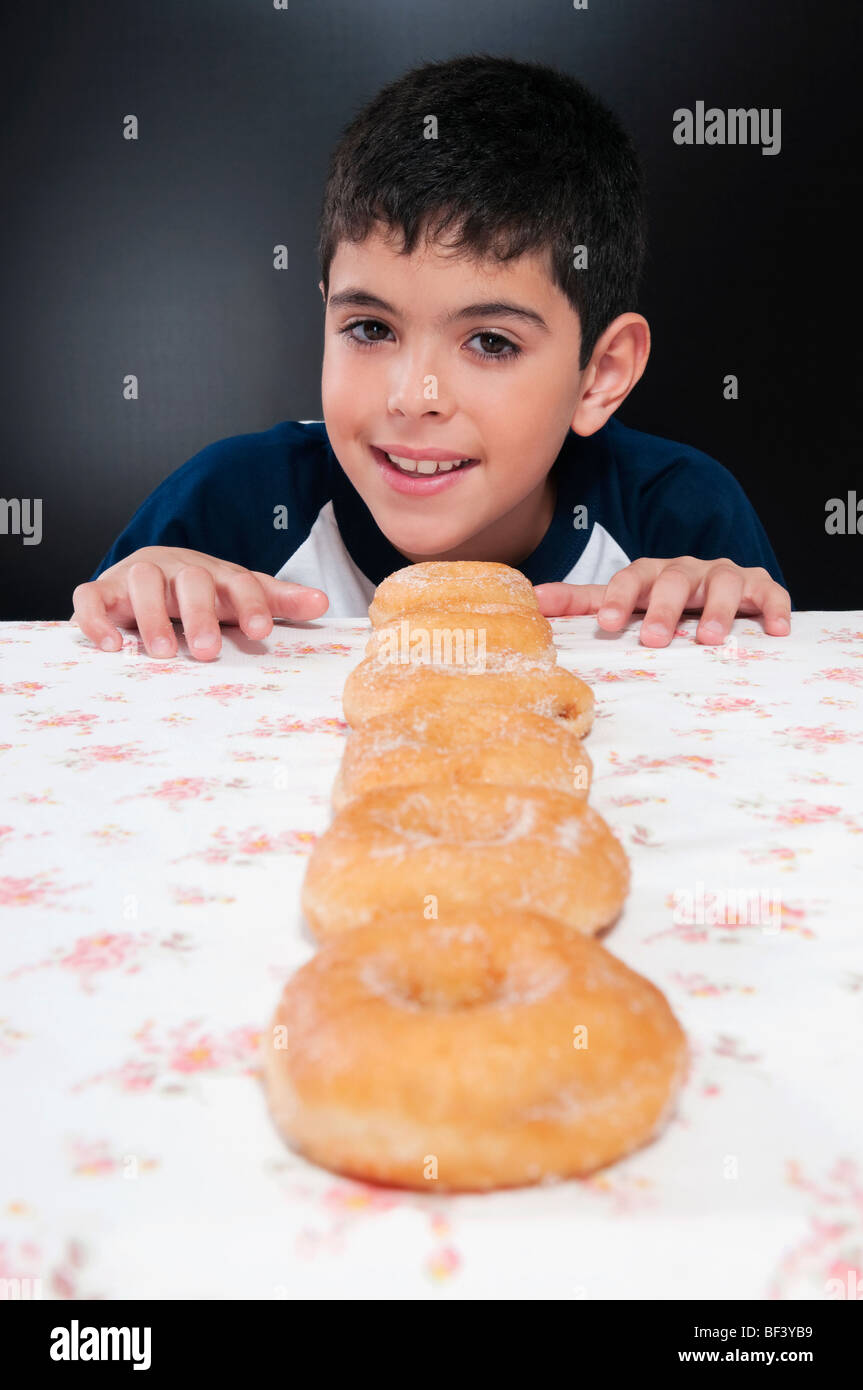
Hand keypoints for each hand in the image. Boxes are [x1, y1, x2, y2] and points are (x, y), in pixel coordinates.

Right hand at [70, 546, 328, 659]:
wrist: (143, 575)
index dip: (252, 604)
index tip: (262, 632)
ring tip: (160, 653)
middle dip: (199, 615)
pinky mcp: (102, 591)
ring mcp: (136, 577)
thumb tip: (322, 603)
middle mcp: (176, 570)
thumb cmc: (199, 594)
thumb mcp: (238, 596)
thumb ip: (277, 600)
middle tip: (206, 651)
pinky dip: (96, 618)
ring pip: (141, 583)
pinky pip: (91, 597)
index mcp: (215, 573)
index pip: (239, 582)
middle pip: (190, 580)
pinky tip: (111, 645)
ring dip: (151, 617)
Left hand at [534, 556, 790, 646]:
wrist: (713, 591)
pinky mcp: (760, 587)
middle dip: (663, 609)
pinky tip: (777, 632)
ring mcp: (724, 576)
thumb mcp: (621, 600)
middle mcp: (686, 570)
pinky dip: (774, 609)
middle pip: (673, 581)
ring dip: (716, 610)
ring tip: (709, 640)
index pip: (629, 579)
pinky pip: (770, 593)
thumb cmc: (659, 601)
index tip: (605, 625)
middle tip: (653, 640)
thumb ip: (581, 601)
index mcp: (650, 572)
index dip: (617, 599)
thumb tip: (534, 599)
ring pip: (723, 583)